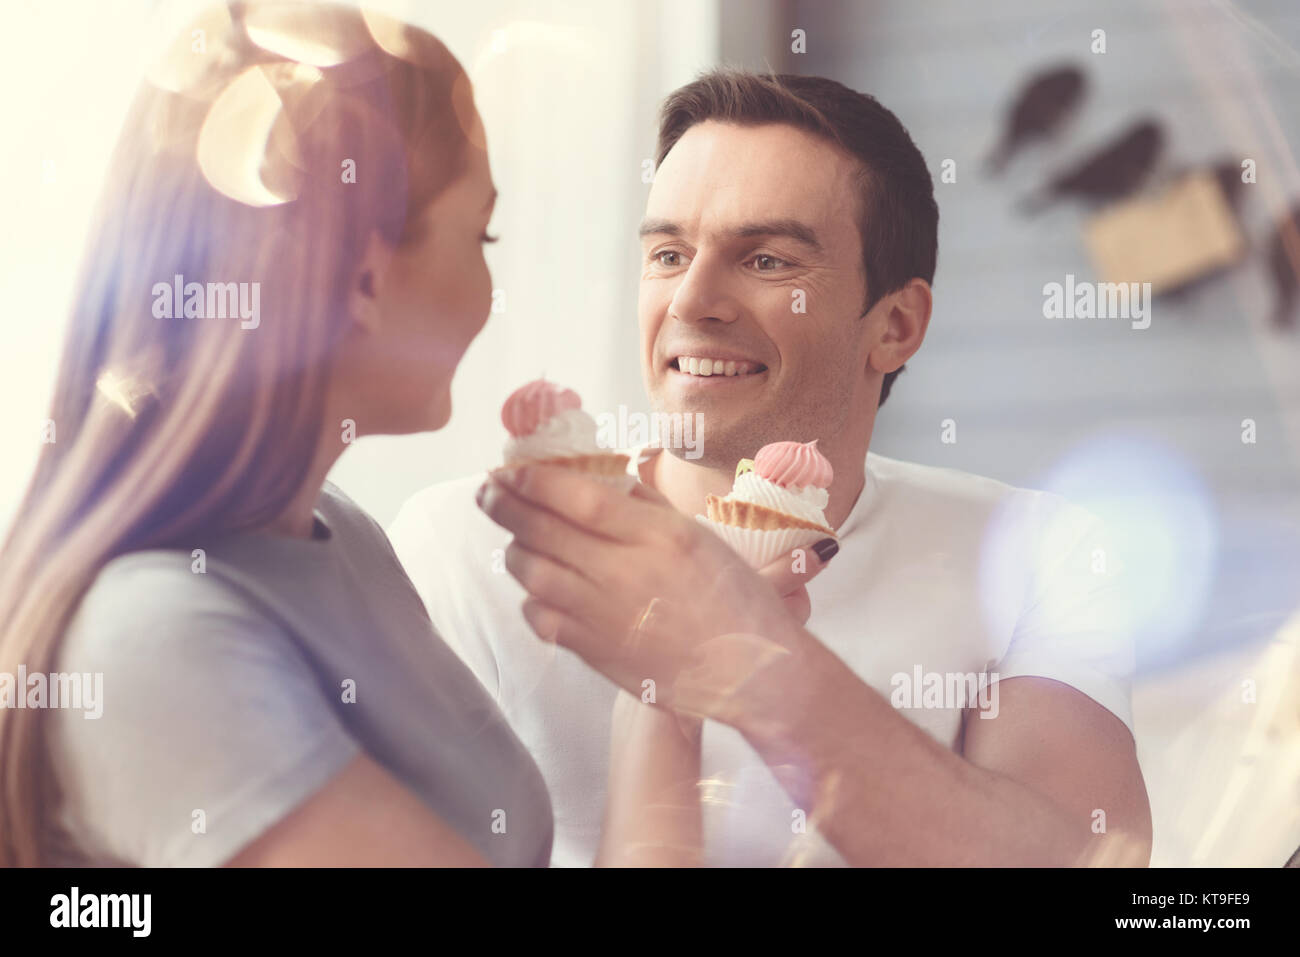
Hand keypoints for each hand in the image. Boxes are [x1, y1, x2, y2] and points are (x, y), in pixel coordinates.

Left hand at [477, 464, 835, 720]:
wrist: (752, 672)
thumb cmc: (735, 598)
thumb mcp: (700, 536)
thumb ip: (648, 508)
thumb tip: (603, 481)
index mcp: (659, 536)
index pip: (578, 498)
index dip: (533, 481)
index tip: (509, 470)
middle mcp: (625, 573)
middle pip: (543, 532)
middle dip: (504, 507)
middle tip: (487, 493)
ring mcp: (605, 616)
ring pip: (533, 575)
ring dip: (513, 550)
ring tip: (512, 537)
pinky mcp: (596, 652)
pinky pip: (542, 619)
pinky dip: (529, 599)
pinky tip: (536, 589)